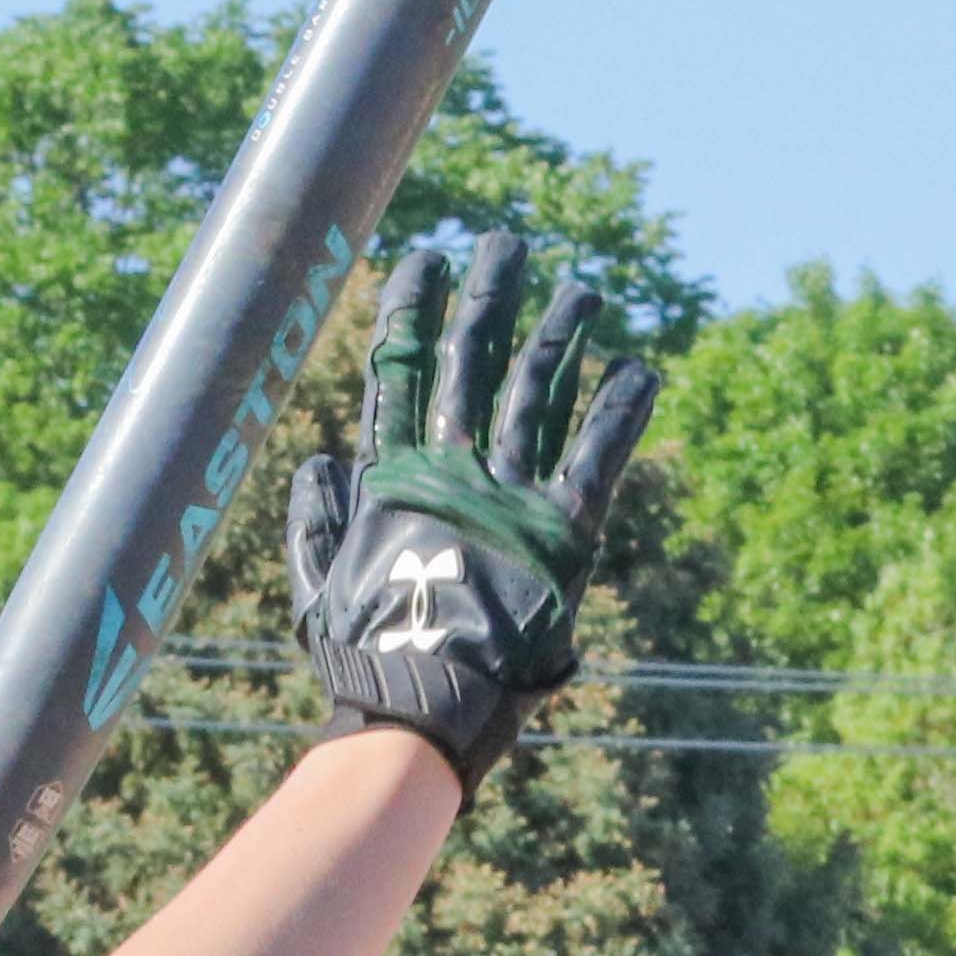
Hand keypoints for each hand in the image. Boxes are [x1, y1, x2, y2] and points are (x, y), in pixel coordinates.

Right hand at [286, 227, 657, 804]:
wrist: (421, 711)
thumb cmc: (365, 663)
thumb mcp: (320, 589)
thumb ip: (315, 523)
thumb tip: (316, 462)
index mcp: (393, 479)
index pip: (401, 372)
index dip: (413, 311)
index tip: (424, 261)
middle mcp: (453, 469)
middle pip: (472, 358)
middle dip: (490, 295)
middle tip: (506, 244)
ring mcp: (509, 494)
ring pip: (538, 388)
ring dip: (561, 332)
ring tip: (582, 287)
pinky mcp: (564, 529)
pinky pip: (598, 453)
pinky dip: (621, 408)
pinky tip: (641, 366)